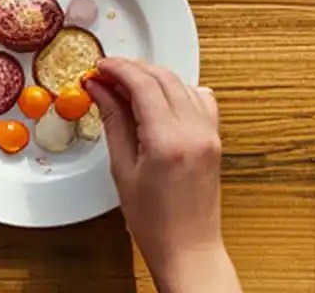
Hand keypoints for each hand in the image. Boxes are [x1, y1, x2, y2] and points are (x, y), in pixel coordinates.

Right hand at [85, 57, 240, 292]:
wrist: (188, 248)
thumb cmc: (153, 220)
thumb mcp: (122, 168)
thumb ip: (113, 121)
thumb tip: (100, 90)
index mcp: (168, 140)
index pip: (143, 84)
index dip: (117, 69)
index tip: (99, 67)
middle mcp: (195, 132)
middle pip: (163, 78)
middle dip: (132, 69)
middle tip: (106, 73)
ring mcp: (209, 134)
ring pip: (182, 84)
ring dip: (153, 77)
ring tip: (126, 85)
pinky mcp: (215, 139)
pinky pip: (200, 100)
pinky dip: (177, 90)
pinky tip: (158, 98)